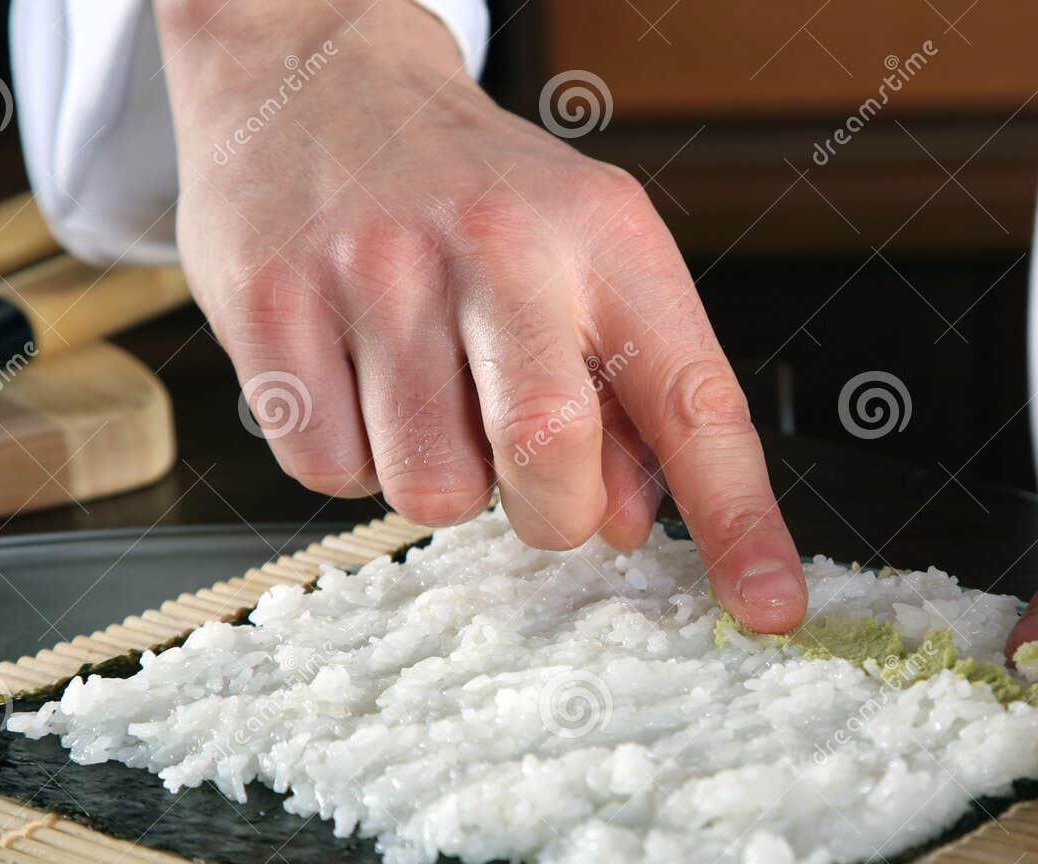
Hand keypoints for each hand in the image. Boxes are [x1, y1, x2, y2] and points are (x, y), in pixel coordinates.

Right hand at [152, 0, 805, 630]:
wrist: (320, 79)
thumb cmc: (476, 199)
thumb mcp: (586, 266)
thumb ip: (625, 403)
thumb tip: (623, 527)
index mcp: (605, 240)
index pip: (692, 403)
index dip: (737, 521)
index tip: (770, 609)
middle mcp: (497, 245)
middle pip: (546, 453)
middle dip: (545, 507)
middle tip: (522, 463)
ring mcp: (374, 270)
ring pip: (429, 490)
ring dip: (440, 480)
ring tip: (427, 393)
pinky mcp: (268, 303)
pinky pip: (327, 472)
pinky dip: (351, 458)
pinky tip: (356, 380)